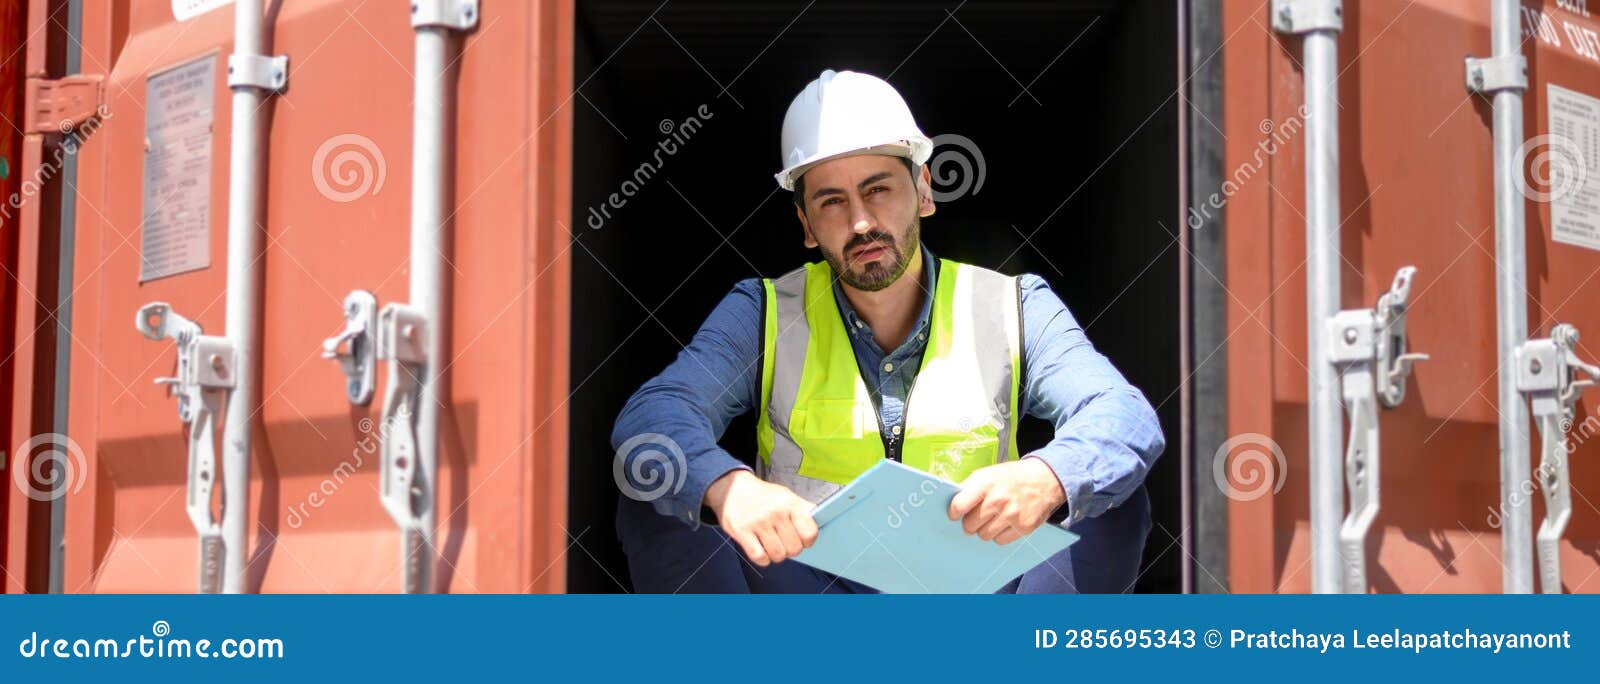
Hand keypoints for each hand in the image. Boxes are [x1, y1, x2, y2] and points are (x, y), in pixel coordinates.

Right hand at [703, 470, 818, 565]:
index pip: (810, 533)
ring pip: (778, 555)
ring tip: (772, 545)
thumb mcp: (786, 495)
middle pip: (794, 548)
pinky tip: (761, 549)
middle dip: (791, 549)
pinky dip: (763, 558)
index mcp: (789, 503)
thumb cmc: (762, 495)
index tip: (802, 538)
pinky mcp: (741, 532)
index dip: (808, 540)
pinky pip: (759, 557)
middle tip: (785, 542)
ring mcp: (758, 523)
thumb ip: (803, 508)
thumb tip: (821, 516)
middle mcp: (775, 513)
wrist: (731, 489)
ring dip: (776, 554)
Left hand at [947, 457, 1066, 545]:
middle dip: (970, 522)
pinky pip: (1000, 540)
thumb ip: (970, 488)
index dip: (954, 512)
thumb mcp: (988, 473)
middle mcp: (998, 500)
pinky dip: (999, 534)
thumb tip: (952, 504)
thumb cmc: (1012, 477)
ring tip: (992, 518)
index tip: (956, 513)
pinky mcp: (1023, 527)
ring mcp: (1012, 515)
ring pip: (984, 535)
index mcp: (986, 483)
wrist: (1045, 479)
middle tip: (977, 516)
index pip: (959, 506)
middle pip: (970, 525)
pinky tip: (1004, 523)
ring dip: (984, 529)